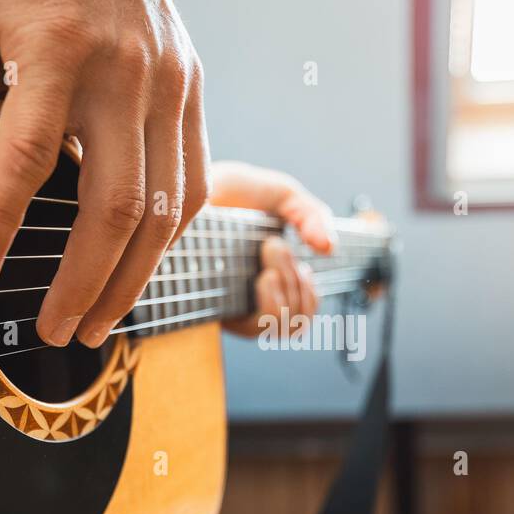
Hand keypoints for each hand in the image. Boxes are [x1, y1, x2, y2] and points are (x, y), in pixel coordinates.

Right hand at [0, 0, 209, 347]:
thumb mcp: (124, 36)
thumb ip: (124, 102)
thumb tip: (86, 167)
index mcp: (179, 85)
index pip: (186, 197)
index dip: (153, 262)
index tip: (121, 299)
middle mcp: (162, 83)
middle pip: (153, 219)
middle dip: (120, 291)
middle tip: (82, 335)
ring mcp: (115, 68)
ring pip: (109, 205)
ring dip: (76, 279)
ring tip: (45, 323)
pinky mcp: (55, 47)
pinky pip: (29, 157)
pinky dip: (1, 220)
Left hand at [207, 162, 334, 337]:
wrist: (183, 185)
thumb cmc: (230, 193)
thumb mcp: (281, 195)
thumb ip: (312, 217)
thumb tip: (330, 250)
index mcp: (268, 279)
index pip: (301, 313)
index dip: (309, 294)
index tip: (305, 263)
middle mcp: (251, 300)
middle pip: (299, 318)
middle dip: (297, 278)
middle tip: (273, 244)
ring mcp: (235, 308)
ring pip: (286, 325)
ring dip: (289, 288)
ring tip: (268, 252)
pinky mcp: (214, 312)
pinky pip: (261, 329)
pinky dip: (275, 304)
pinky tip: (264, 278)